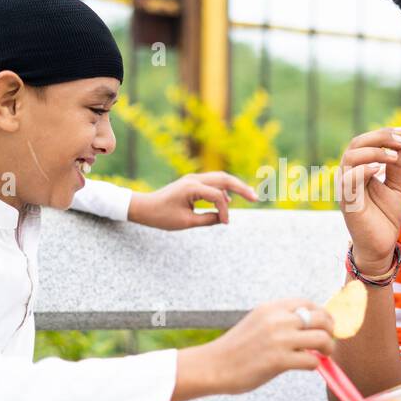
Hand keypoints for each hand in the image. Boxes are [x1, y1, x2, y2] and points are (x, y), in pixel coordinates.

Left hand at [129, 171, 258, 228]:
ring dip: (235, 186)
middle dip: (242, 187)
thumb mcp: (186, 222)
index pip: (218, 196)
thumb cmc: (162, 216)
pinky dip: (224, 189)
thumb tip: (224, 218)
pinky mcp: (192, 183)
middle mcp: (194, 179)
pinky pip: (213, 182)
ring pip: (220, 178)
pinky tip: (230, 199)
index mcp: (192, 187)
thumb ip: (207, 220)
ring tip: (250, 194)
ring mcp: (194, 179)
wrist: (144, 208)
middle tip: (256, 197)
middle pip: (225, 178)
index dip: (225, 210)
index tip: (225, 223)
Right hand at [178, 298, 337, 397]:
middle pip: (321, 318)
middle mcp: (278, 319)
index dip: (323, 314)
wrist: (214, 366)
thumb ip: (281, 320)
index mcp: (272, 307)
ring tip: (322, 355)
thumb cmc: (236, 348)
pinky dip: (314, 364)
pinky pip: (311, 360)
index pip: (309, 304)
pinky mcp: (279, 361)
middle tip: (327, 342)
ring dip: (327, 348)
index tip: (325, 325)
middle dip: (330, 330)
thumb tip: (310, 325)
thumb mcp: (257, 322)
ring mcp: (279, 340)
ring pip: (322, 338)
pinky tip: (307, 366)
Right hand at [338, 127, 400, 274]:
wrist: (381, 246)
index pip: (364, 142)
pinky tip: (378, 169)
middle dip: (379, 138)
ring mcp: (346, 189)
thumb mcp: (397, 185)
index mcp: (359, 169)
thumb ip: (399, 163)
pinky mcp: (347, 203)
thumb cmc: (386, 217)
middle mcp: (349, 176)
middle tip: (400, 139)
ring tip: (394, 157)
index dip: (383, 134)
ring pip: (350, 158)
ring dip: (374, 152)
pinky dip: (362, 170)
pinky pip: (348, 180)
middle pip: (355, 145)